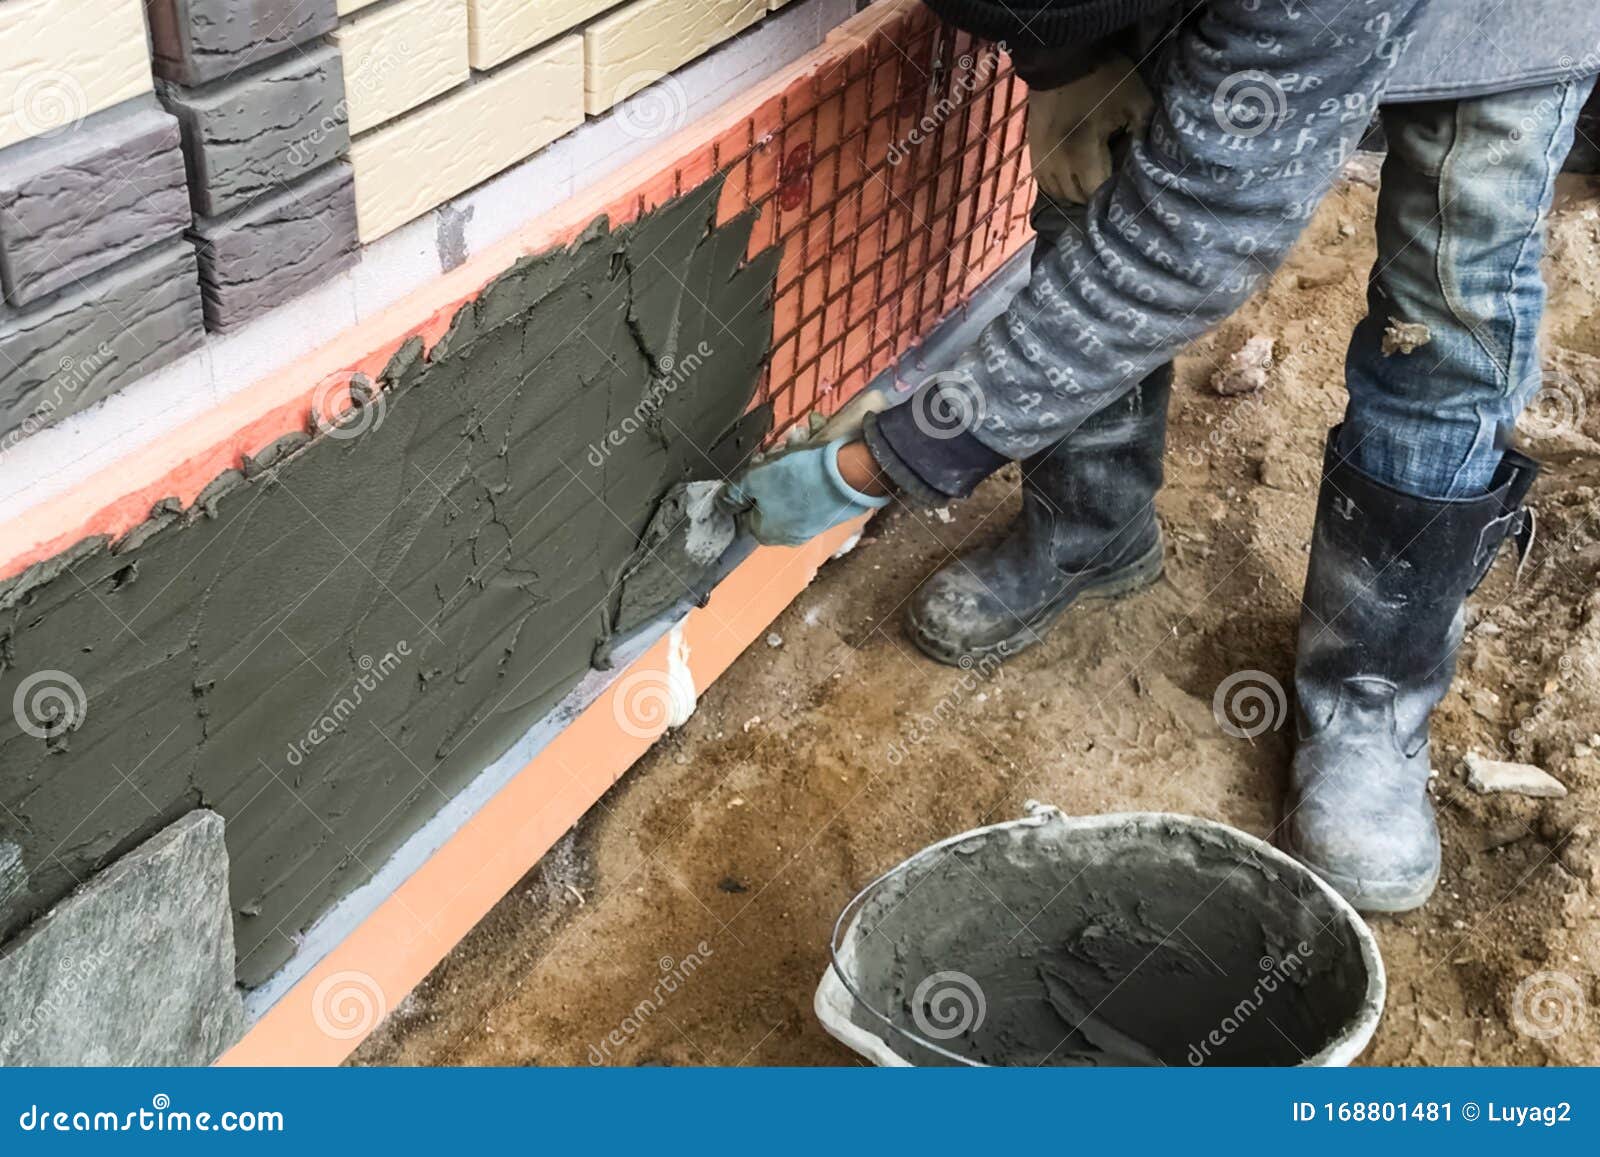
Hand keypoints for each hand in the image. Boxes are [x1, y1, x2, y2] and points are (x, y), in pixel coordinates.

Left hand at [727, 439, 890, 546]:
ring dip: (786, 465)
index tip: (751, 469)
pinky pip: (808, 490)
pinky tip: (810, 449)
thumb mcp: (755, 480)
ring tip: (795, 443)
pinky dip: (806, 470)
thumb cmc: (795, 478)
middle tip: (771, 453)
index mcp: (765, 533)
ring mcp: (809, 524)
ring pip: (787, 491)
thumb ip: (734, 493)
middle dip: (766, 473)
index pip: (742, 514)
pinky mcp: (827, 511)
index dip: (742, 489)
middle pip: (765, 500)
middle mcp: (787, 535)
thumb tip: (721, 503)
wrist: (847, 474)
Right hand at [1027, 55, 1153, 204]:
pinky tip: (1073, 173)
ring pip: (1059, 193)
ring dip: (1076, 191)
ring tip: (1092, 179)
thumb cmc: (1104, 79)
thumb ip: (1145, 133)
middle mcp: (1057, 162)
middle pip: (1077, 197)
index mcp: (1082, 152)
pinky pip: (1046, 182)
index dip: (1113, 193)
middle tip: (1112, 180)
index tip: (1126, 185)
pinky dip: (1060, 183)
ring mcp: (1042, 158)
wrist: (1062, 57)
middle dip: (1095, 193)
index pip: (1096, 192)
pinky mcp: (1034, 151)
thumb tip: (1146, 161)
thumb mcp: (1138, 101)